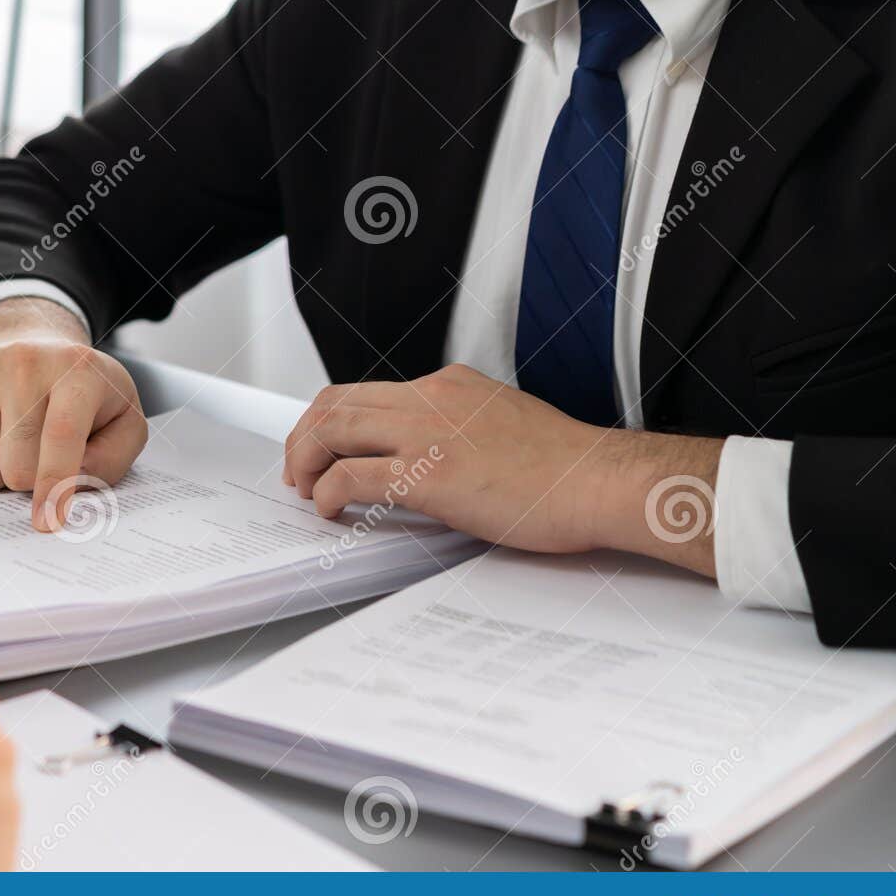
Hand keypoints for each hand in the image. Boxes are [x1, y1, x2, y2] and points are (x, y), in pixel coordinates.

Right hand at [0, 297, 146, 531]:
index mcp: (79, 369)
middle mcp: (25, 361)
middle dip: (30, 482)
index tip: (47, 523)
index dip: (54, 486)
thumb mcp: (123, 424)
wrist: (36, 347)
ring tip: (16, 449)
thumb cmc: (84, 398)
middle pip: (17, 464)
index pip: (61, 435)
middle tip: (41, 461)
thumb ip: (111, 460)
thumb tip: (70, 486)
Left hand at [282, 364, 722, 572]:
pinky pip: (351, 476)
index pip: (368, 390)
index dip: (332, 418)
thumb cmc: (564, 466)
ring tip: (305, 489)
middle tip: (298, 469)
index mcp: (450, 385)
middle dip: (305, 437)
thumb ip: (458, 429)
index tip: (322, 443)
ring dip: (306, 461)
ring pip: (334, 430)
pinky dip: (328, 493)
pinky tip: (330, 510)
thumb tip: (427, 456)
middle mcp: (432, 398)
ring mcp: (426, 433)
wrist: (597, 480)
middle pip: (337, 402)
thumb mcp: (502, 424)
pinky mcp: (427, 474)